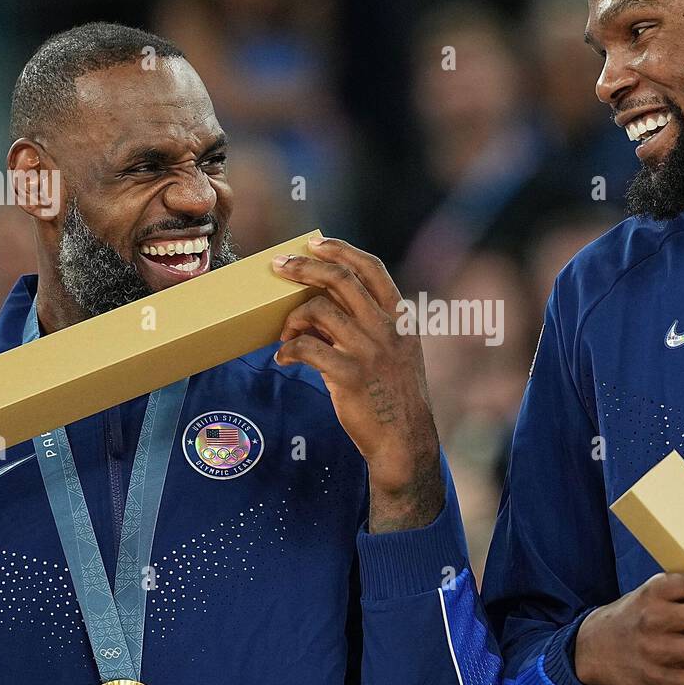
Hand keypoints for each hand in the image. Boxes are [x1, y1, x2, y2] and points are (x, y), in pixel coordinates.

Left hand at [273, 235, 441, 532]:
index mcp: (400, 317)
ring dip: (293, 319)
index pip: (371, 268)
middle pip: (340, 279)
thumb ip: (364, 325)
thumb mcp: (393, 352)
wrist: (405, 441)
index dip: (341, 250)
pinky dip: (289, 350)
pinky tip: (284, 358)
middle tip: (278, 266)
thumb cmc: (392, 395)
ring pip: (319, 311)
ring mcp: (370, 351)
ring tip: (285, 335)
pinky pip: (308, 349)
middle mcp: (387, 329)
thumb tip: (316, 307)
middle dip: (303, 267)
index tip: (315, 243)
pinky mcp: (351, 376)